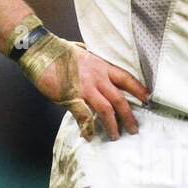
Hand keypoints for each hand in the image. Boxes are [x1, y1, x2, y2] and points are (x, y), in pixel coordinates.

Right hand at [35, 43, 149, 140]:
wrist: (39, 51)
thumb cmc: (59, 52)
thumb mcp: (84, 54)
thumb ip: (94, 65)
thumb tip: (101, 74)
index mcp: (101, 66)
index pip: (126, 78)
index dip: (138, 90)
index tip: (148, 99)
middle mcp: (97, 77)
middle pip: (119, 99)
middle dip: (129, 116)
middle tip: (133, 129)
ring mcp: (84, 88)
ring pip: (106, 110)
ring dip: (112, 125)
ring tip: (115, 136)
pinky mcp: (71, 96)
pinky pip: (84, 116)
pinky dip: (88, 128)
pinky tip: (89, 136)